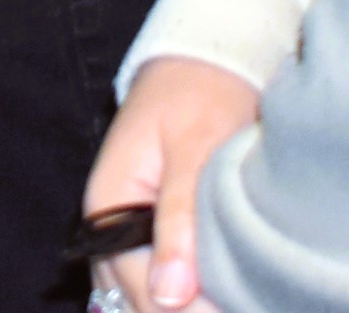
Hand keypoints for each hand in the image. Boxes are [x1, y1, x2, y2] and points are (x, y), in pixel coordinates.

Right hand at [84, 58, 258, 310]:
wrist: (203, 60)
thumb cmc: (201, 94)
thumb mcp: (194, 148)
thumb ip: (179, 218)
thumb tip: (170, 292)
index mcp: (108, 204)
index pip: (137, 287)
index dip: (185, 310)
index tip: (234, 308)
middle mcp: (108, 226)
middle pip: (135, 299)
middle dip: (182, 308)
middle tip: (240, 302)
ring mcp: (124, 230)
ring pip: (142, 295)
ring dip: (183, 302)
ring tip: (233, 298)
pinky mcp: (147, 229)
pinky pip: (154, 279)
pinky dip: (184, 293)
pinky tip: (217, 294)